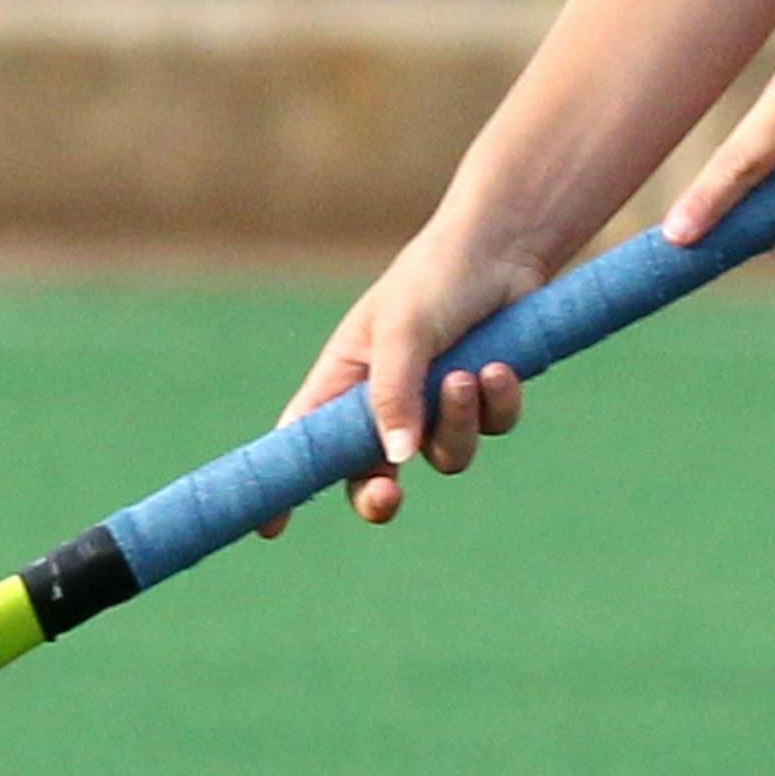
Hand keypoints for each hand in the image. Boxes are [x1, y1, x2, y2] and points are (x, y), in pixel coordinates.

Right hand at [260, 218, 541, 529]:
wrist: (505, 247)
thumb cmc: (436, 277)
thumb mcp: (403, 330)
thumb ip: (393, 395)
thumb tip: (393, 463)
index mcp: (344, 380)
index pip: (302, 443)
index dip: (284, 485)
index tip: (268, 529)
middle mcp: (386, 401)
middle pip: (370, 475)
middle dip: (378, 493)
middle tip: (388, 496)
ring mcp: (436, 404)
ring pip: (444, 455)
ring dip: (457, 422)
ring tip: (466, 374)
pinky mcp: (483, 399)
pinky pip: (490, 428)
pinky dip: (496, 403)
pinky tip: (500, 367)